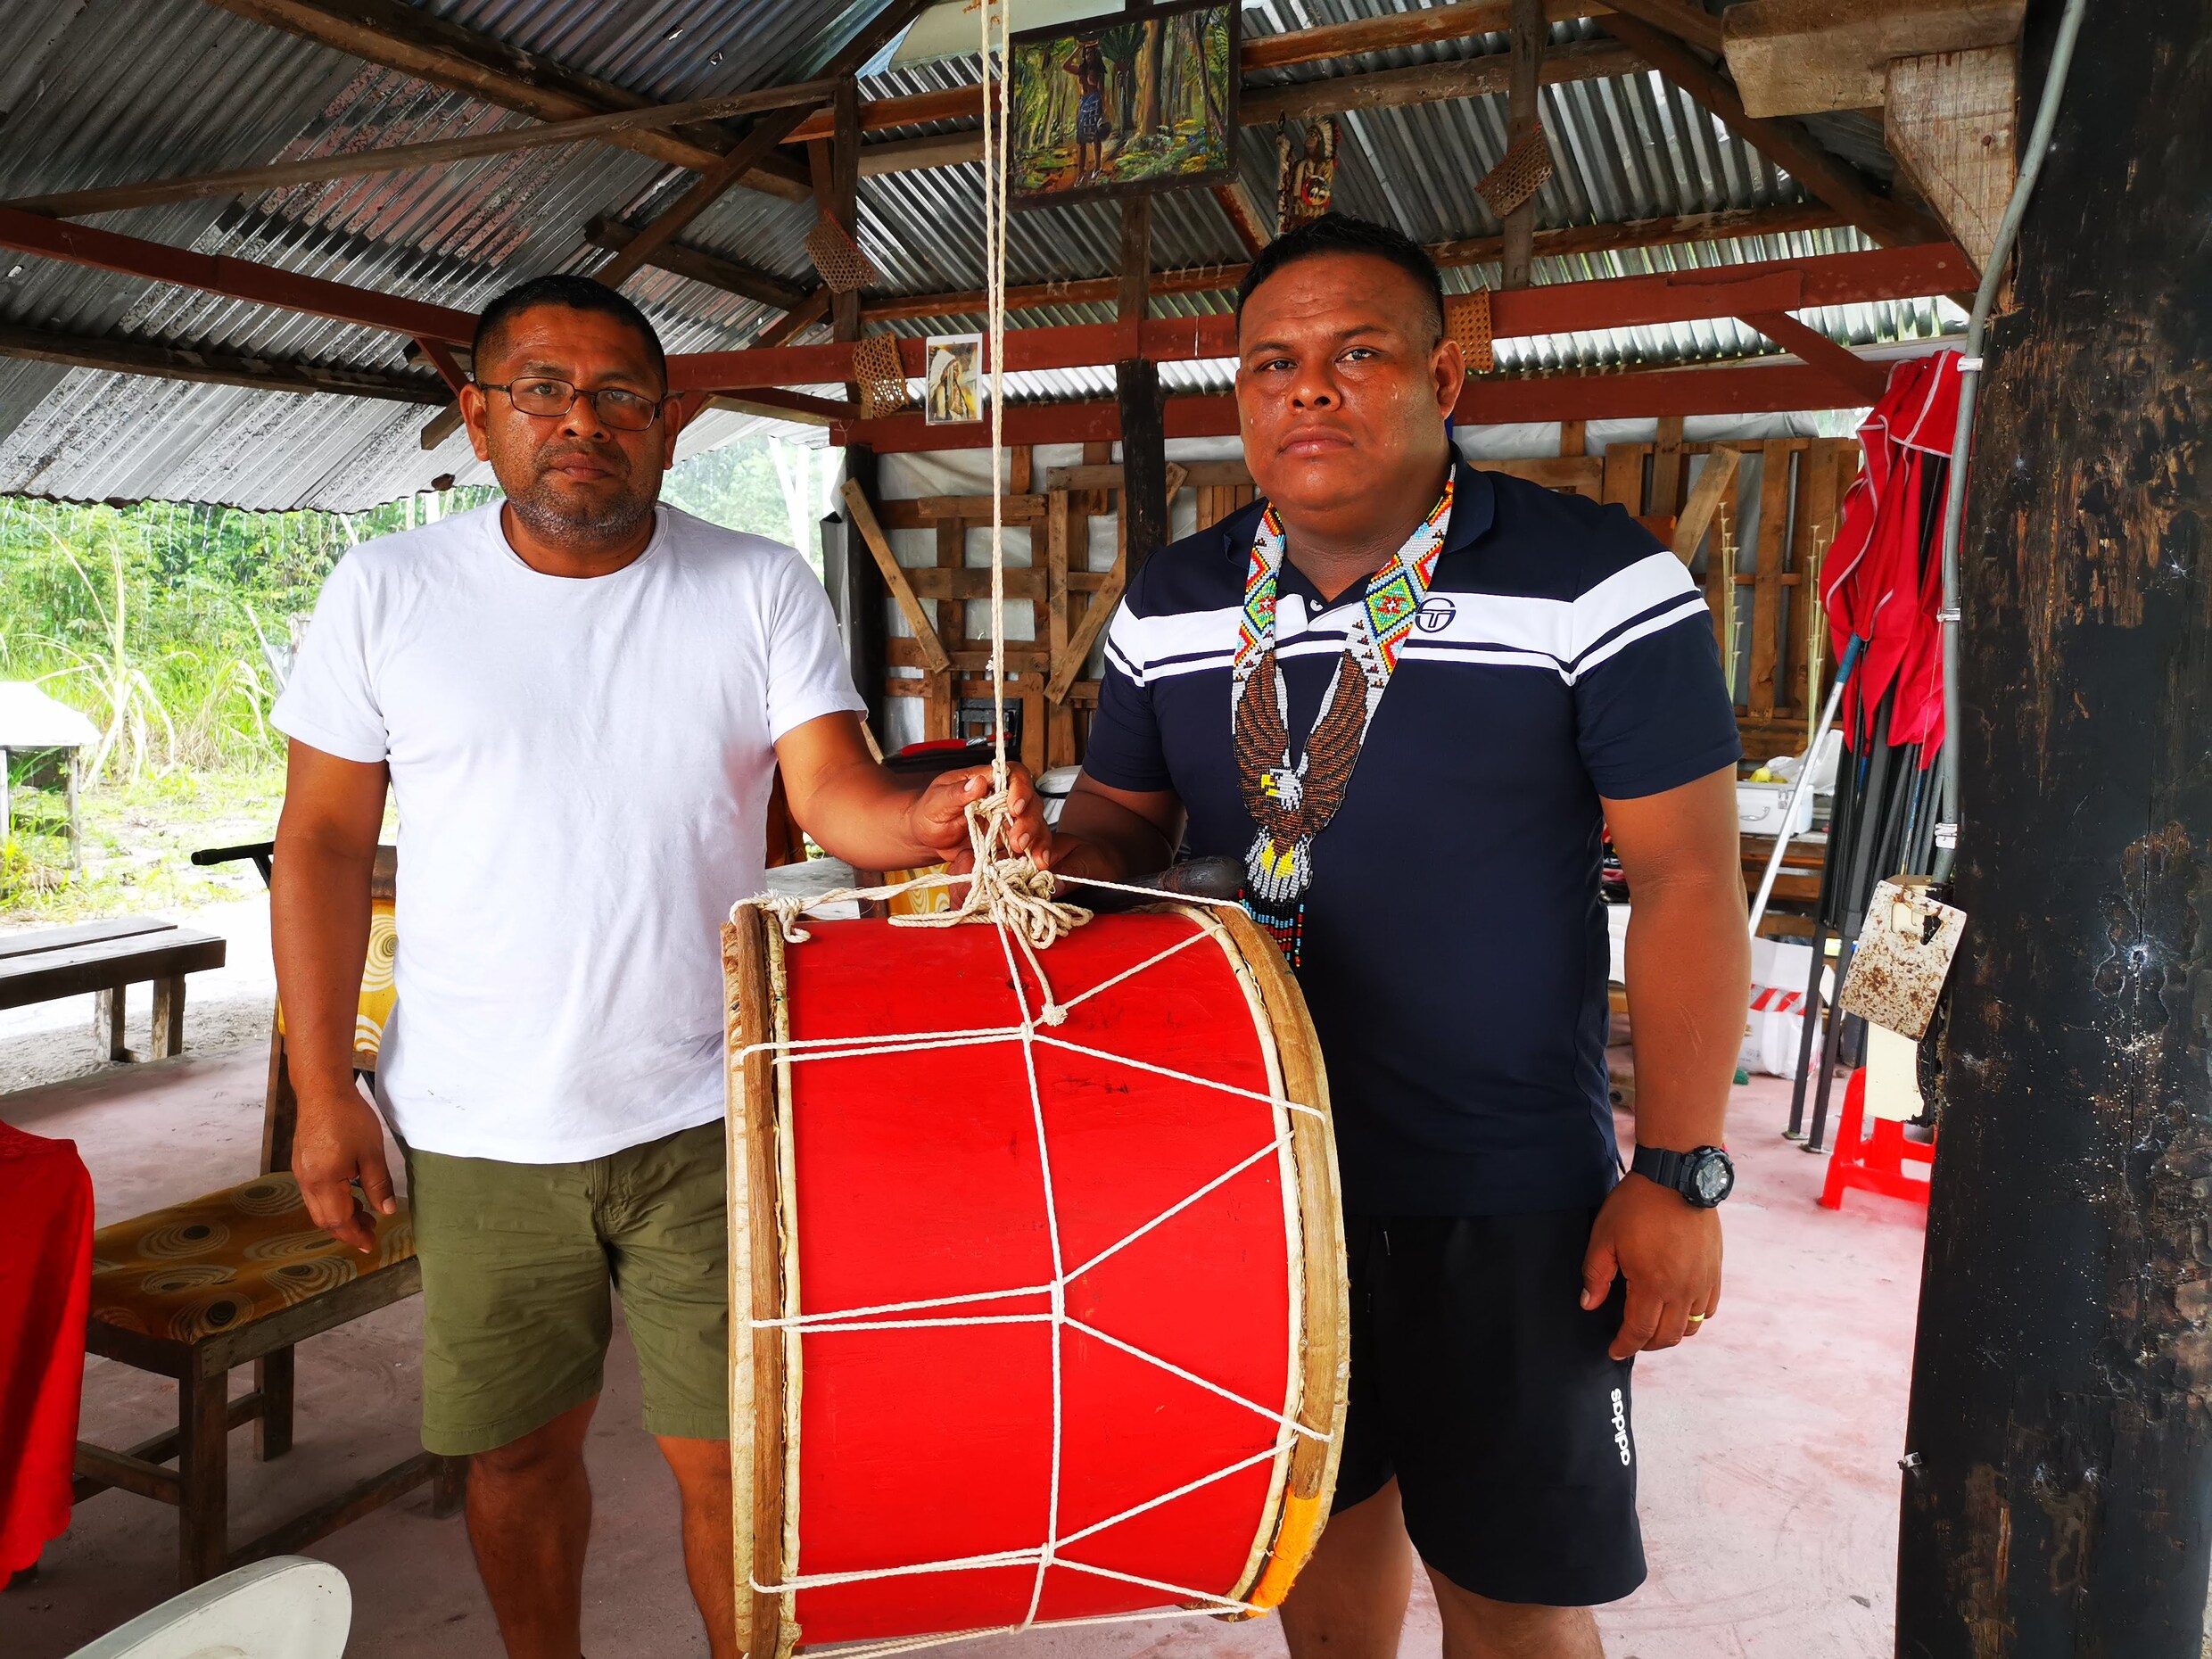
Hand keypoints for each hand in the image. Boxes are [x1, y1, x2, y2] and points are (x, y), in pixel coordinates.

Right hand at [292, 1084, 397, 1254]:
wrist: (322, 1091)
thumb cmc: (349, 1118)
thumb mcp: (371, 1153)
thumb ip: (378, 1185)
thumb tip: (386, 1211)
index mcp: (323, 1181)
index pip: (338, 1220)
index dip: (355, 1234)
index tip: (371, 1244)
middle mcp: (307, 1181)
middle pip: (324, 1218)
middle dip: (347, 1230)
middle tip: (371, 1233)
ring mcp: (301, 1172)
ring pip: (318, 1207)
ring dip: (340, 1216)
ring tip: (365, 1215)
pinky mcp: (302, 1163)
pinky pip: (315, 1194)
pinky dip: (332, 1202)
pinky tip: (349, 1196)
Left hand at [909, 763, 1049, 867]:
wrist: (926, 839)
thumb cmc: (929, 813)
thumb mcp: (936, 802)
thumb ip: (956, 793)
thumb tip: (977, 782)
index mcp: (986, 781)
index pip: (1013, 775)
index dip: (1020, 788)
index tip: (1014, 807)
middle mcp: (1002, 799)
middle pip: (1030, 802)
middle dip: (1028, 821)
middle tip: (1018, 840)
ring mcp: (1008, 820)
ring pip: (1035, 823)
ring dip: (1037, 839)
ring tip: (1033, 857)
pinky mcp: (1009, 841)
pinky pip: (1030, 844)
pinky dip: (1037, 853)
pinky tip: (1039, 863)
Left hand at [1581, 1173, 1722, 1359]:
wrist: (1677, 1176)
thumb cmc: (1637, 1205)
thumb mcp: (1604, 1237)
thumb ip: (1596, 1275)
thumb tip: (1590, 1304)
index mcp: (1653, 1284)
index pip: (1639, 1330)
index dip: (1625, 1345)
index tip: (1614, 1351)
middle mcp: (1683, 1289)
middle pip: (1668, 1336)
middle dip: (1647, 1344)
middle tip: (1631, 1340)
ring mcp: (1703, 1281)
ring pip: (1692, 1327)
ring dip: (1671, 1334)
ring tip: (1654, 1327)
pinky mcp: (1715, 1270)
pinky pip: (1708, 1309)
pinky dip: (1694, 1318)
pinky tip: (1679, 1310)